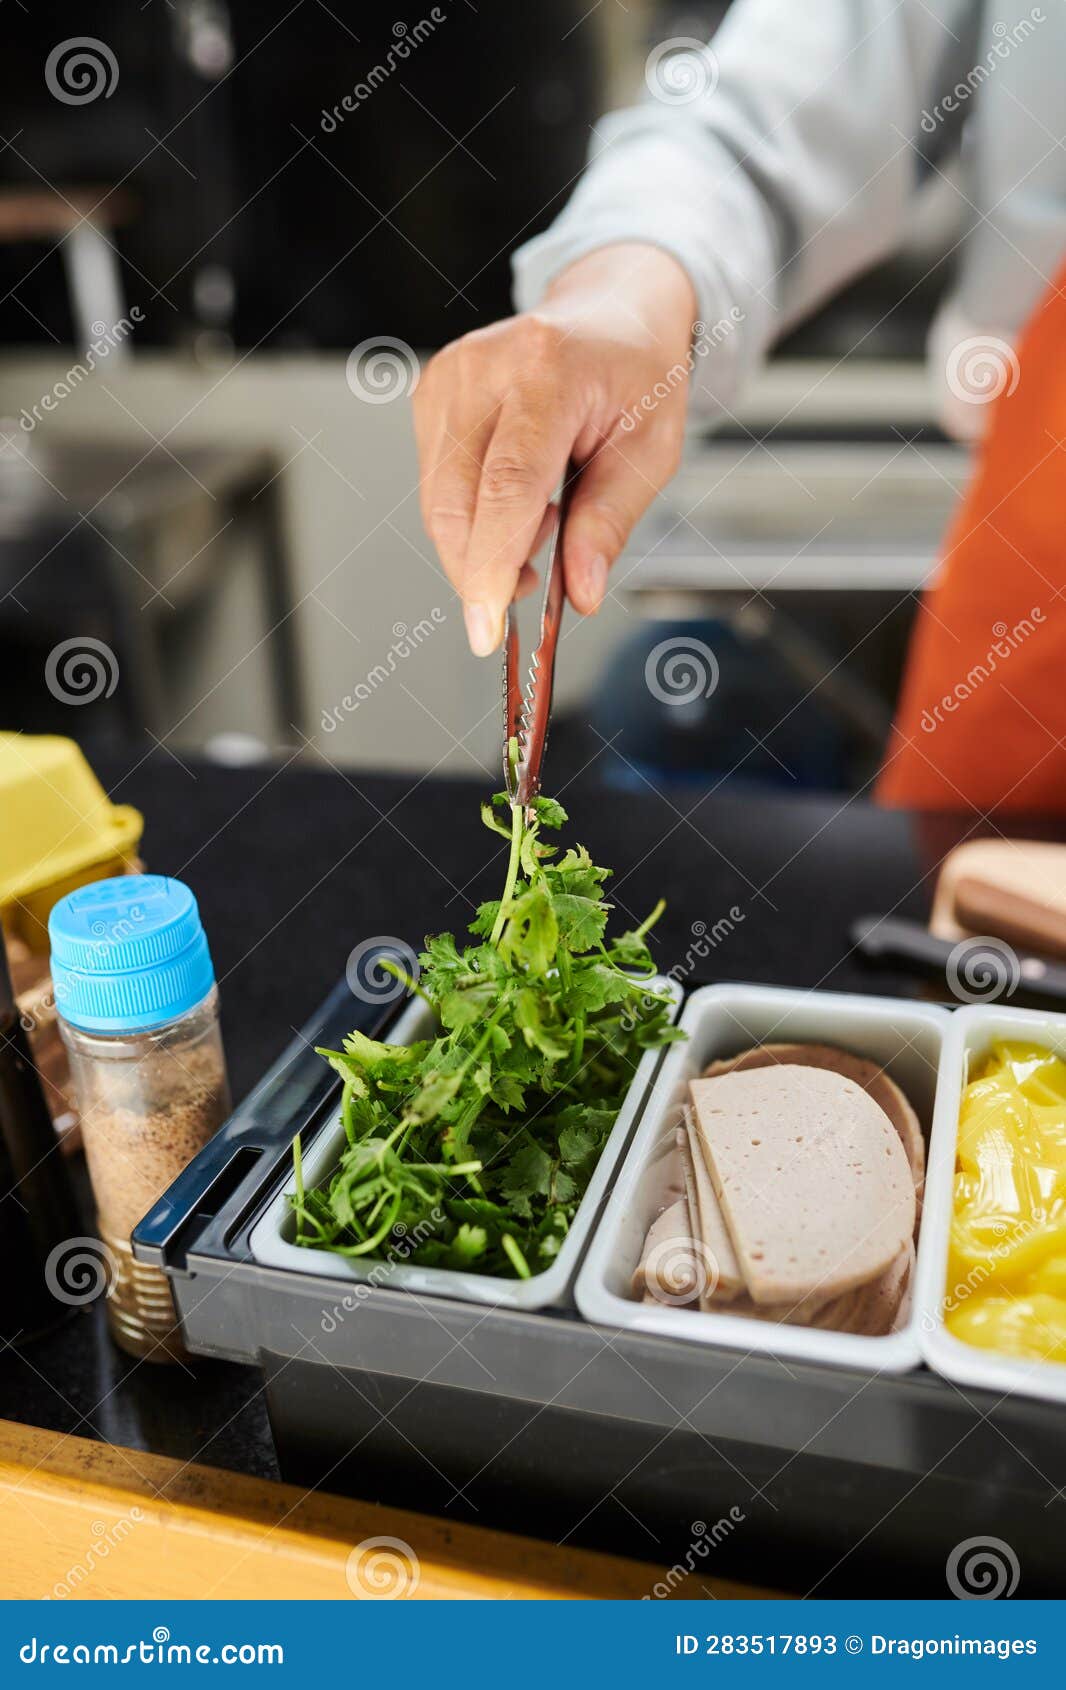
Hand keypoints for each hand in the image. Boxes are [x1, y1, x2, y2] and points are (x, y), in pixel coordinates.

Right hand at [413, 244, 698, 654]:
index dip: (491, 564)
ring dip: (482, 543)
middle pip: (456, 503)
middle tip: (533, 585)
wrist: (611, 310)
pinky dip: (474, 516)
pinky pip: (438, 487)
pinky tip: (518, 498)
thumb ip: (610, 522)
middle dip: (483, 570)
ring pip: (439, 504)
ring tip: (544, 521)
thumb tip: (579, 592)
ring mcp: (448, 379)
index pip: (506, 486)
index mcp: (547, 372)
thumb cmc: (637, 374)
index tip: (487, 626)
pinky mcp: (431, 395)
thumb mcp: (651, 451)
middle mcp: (483, 368)